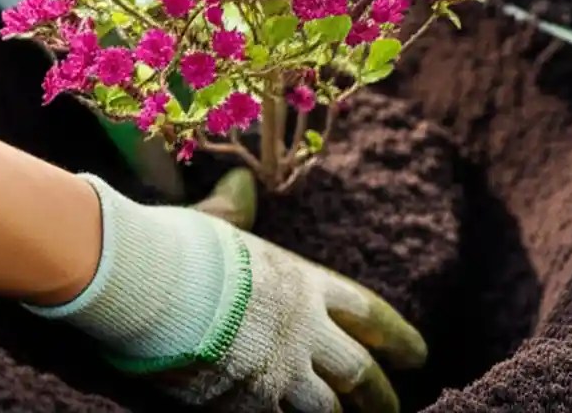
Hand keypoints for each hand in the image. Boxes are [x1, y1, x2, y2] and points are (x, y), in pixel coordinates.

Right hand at [25, 168, 426, 411]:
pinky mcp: (246, 403)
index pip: (366, 313)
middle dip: (379, 393)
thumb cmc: (182, 245)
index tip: (417, 354)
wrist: (153, 284)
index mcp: (304, 284)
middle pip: (357, 370)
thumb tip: (240, 182)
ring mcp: (279, 372)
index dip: (395, 335)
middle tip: (394, 406)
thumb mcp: (217, 223)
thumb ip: (234, 208)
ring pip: (326, 408)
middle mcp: (303, 332)